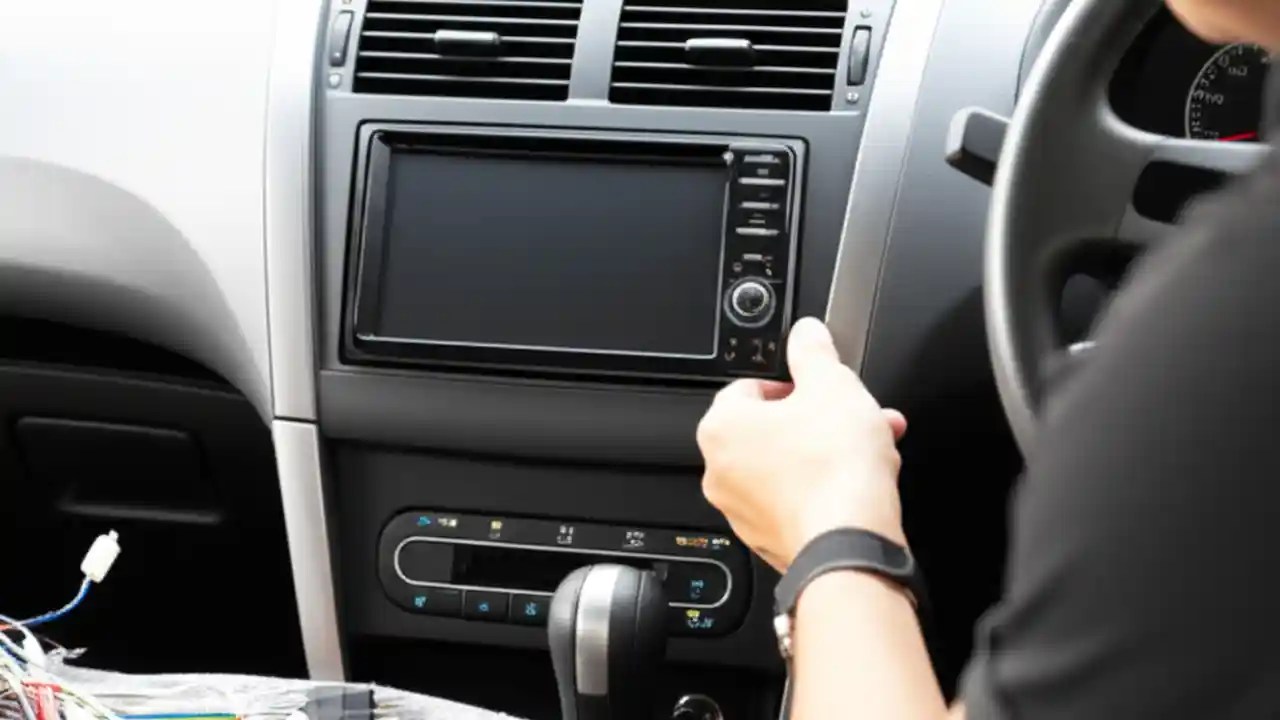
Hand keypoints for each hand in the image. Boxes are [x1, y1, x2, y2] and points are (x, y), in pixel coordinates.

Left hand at [696, 317, 907, 570]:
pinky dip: (824, 487)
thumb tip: (806, 334)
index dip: (793, 383)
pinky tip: (860, 481)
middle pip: (773, 429)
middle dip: (820, 418)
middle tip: (853, 416)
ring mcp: (743, 511)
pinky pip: (797, 500)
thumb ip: (814, 352)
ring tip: (869, 445)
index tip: (821, 386)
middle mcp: (721, 472)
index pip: (750, 388)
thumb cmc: (834, 469)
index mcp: (722, 428)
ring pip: (788, 465)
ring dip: (827, 451)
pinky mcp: (771, 538)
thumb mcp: (832, 386)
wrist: (851, 543)